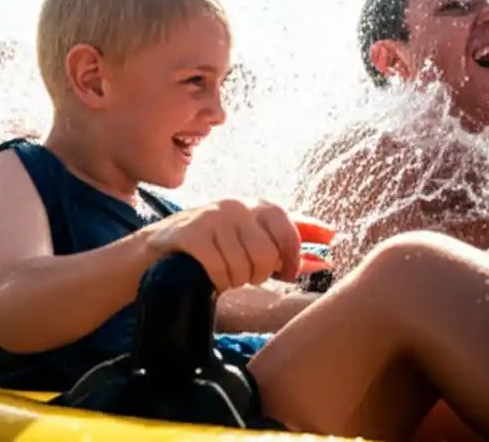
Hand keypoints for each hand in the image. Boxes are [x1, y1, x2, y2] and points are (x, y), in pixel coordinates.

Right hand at [144, 199, 301, 291]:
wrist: (159, 249)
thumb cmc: (214, 246)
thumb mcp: (252, 238)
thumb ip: (288, 240)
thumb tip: (330, 246)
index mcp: (255, 205)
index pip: (288, 229)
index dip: (293, 257)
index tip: (288, 274)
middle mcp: (235, 205)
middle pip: (266, 255)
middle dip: (258, 274)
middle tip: (245, 275)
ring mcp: (211, 217)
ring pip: (242, 266)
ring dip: (234, 280)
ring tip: (224, 273)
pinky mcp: (190, 233)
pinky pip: (219, 270)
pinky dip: (217, 282)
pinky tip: (209, 277)